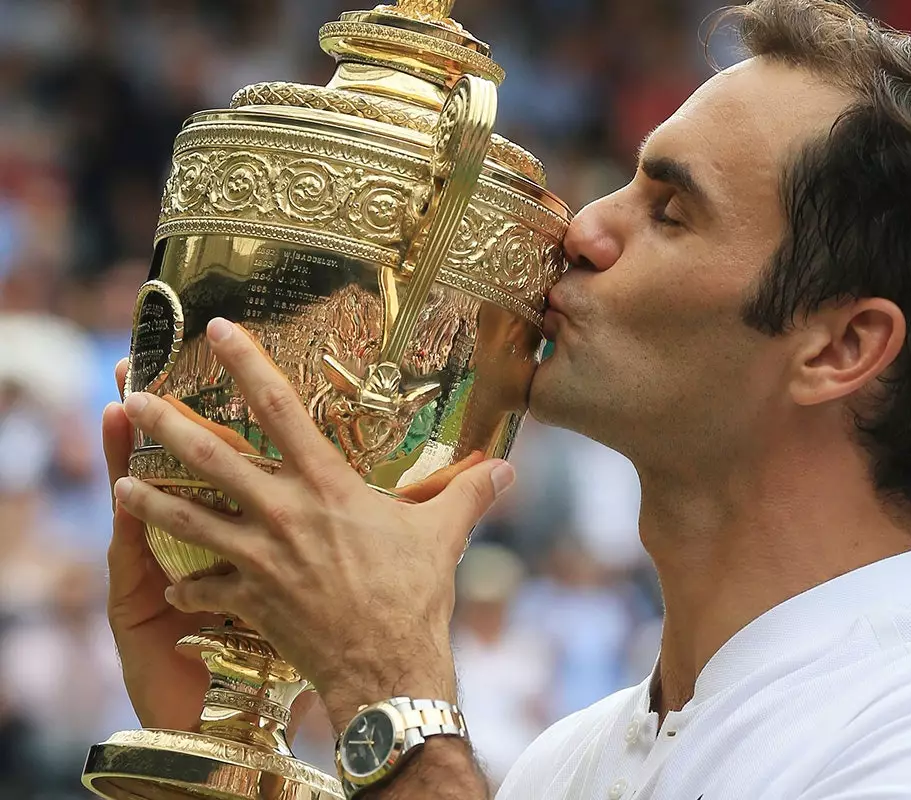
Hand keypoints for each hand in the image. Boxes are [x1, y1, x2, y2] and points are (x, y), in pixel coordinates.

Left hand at [113, 318, 514, 730]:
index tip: (218, 330)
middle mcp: (283, 512)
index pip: (279, 409)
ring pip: (188, 520)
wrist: (386, 667)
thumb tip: (509, 469)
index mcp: (327, 485)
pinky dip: (189, 587)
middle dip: (167, 424)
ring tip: (121, 486)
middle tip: (134, 398)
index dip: (246, 363)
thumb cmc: (415, 596)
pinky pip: (206, 589)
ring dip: (150, 502)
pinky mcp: (250, 599)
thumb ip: (471, 494)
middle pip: (212, 458)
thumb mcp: (445, 535)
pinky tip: (177, 587)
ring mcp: (260, 557)